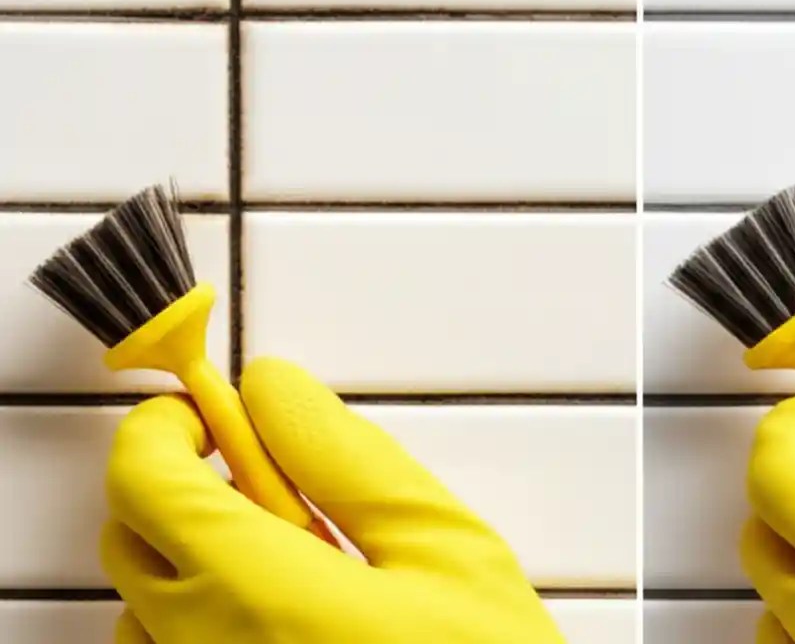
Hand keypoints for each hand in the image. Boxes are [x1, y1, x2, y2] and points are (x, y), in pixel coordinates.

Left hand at [101, 358, 564, 643]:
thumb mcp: (444, 549)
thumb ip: (347, 459)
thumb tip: (276, 392)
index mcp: (253, 595)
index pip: (143, 480)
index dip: (167, 427)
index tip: (213, 417)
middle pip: (133, 540)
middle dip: (188, 489)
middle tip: (279, 490)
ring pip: (148, 612)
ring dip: (201, 566)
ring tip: (303, 575)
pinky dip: (211, 625)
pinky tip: (294, 628)